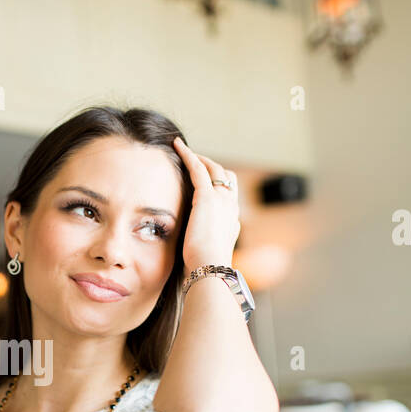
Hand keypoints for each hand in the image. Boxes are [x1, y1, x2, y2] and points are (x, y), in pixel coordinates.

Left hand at [173, 136, 240, 273]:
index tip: (205, 180)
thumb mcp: (208, 253)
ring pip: (214, 168)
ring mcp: (222, 199)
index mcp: (232, 219)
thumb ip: (207, 245)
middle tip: (195, 160)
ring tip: (184, 150)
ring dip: (201, 158)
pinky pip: (198, 168)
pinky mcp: (207, 196)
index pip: (228, 194)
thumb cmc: (206, 266)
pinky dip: (189, 154)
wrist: (210, 266)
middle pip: (226, 177)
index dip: (218, 184)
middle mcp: (231, 206)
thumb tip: (201, 250)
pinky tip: (178, 145)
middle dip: (212, 167)